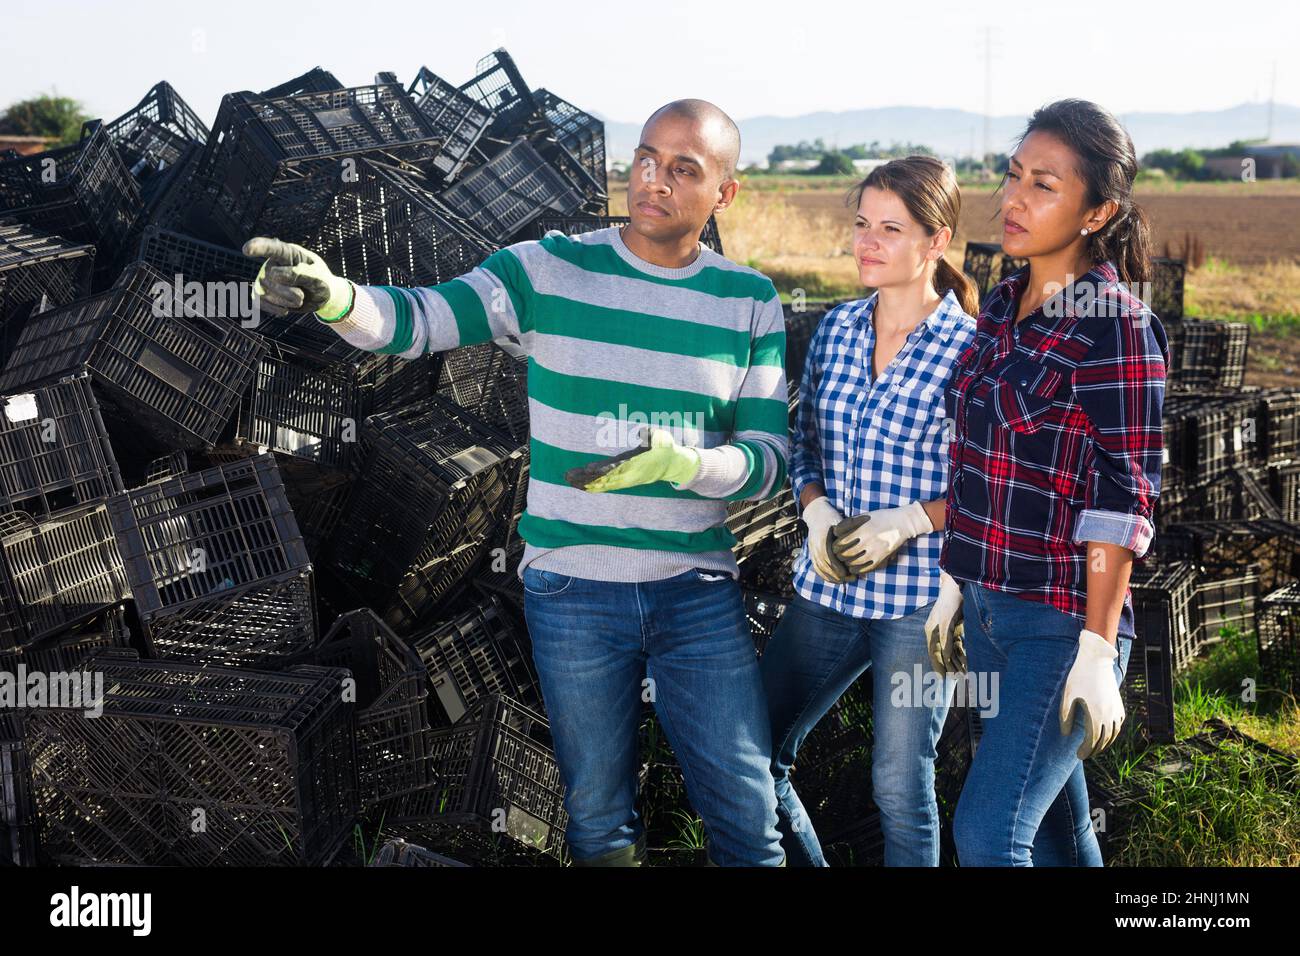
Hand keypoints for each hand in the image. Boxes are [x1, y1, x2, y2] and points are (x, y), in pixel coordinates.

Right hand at [243, 237, 352, 320]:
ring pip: (265, 292)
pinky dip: (274, 308)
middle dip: (289, 291)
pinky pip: (259, 302)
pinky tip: (285, 309)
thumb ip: (300, 273)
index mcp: (289, 253)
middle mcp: (274, 263)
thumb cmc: (321, 281)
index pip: (273, 248)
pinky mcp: (264, 293)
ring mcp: (266, 278)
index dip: (259, 247)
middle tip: (303, 295)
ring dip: (285, 301)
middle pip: (270, 277)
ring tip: (299, 299)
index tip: (247, 249)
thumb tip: (275, 274)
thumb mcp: (319, 276)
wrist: (323, 296)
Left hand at [564, 427, 700, 492]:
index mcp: (635, 463)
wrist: (672, 464)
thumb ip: (651, 435)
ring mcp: (625, 480)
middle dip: (585, 477)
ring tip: (567, 479)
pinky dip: (592, 486)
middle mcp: (628, 475)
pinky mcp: (623, 482)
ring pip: (602, 484)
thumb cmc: (665, 447)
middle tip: (567, 475)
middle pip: (603, 478)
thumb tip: (642, 431)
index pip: (615, 467)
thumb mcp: (661, 437)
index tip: (588, 468)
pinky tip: (579, 486)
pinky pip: (605, 486)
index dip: (601, 469)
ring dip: (584, 482)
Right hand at [801, 496, 852, 583]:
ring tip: (843, 581)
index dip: (837, 567)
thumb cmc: (832, 517)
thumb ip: (850, 532)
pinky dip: (824, 575)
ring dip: (831, 577)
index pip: (828, 557)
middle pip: (824, 565)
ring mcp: (812, 549)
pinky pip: (816, 567)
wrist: (816, 513)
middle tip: (849, 579)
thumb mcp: (841, 522)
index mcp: (822, 538)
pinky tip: (833, 580)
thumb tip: (862, 540)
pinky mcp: (812, 552)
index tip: (847, 573)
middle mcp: (815, 545)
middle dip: (836, 575)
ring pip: (820, 568)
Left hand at [830, 501, 932, 574]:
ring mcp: (875, 550)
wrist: (902, 522)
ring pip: (854, 563)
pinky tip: (855, 567)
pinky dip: (858, 570)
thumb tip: (835, 532)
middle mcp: (867, 541)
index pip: (840, 543)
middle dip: (840, 556)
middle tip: (839, 555)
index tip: (836, 546)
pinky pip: (865, 568)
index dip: (835, 546)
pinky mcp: (881, 557)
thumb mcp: (864, 517)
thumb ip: (850, 524)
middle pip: (845, 554)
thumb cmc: (881, 517)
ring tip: (846, 561)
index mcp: (860, 530)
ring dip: (847, 564)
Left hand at [925, 571, 966, 675]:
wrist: (953, 584)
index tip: (942, 678)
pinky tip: (956, 661)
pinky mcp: (945, 623)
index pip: (932, 652)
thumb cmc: (953, 602)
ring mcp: (937, 626)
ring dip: (951, 664)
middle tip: (951, 680)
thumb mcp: (948, 619)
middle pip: (934, 655)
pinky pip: (947, 641)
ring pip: (941, 651)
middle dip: (942, 669)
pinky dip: (951, 652)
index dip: (937, 666)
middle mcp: (930, 629)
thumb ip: (949, 633)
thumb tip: (957, 647)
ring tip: (959, 674)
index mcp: (930, 629)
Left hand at [1059, 629, 1124, 758]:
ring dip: (1105, 743)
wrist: (1096, 659)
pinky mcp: (1119, 703)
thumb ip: (1066, 716)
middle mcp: (1108, 714)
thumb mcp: (1068, 695)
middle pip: (1104, 740)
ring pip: (1113, 733)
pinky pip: (1119, 723)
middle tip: (1085, 754)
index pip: (1092, 740)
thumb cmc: (1078, 676)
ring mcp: (1116, 709)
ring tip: (1095, 747)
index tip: (1079, 755)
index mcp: (1095, 714)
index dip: (1086, 750)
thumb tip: (1066, 734)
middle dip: (1094, 750)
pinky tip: (1106, 734)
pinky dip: (1113, 732)